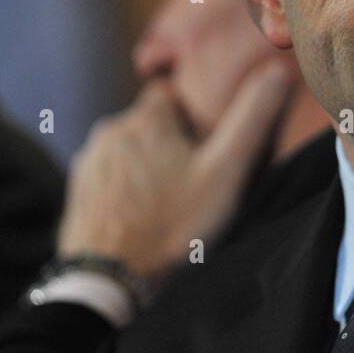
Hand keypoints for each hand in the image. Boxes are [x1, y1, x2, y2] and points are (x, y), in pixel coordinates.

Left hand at [57, 60, 293, 278]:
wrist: (111, 280)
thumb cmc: (173, 225)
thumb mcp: (225, 172)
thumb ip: (252, 119)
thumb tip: (276, 72)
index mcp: (146, 120)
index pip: (169, 94)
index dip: (191, 115)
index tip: (207, 142)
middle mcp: (110, 131)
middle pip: (149, 124)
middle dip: (169, 142)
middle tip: (195, 178)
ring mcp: (88, 163)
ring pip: (127, 152)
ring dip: (146, 167)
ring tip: (169, 202)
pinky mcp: (77, 193)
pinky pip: (109, 179)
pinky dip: (126, 190)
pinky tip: (142, 216)